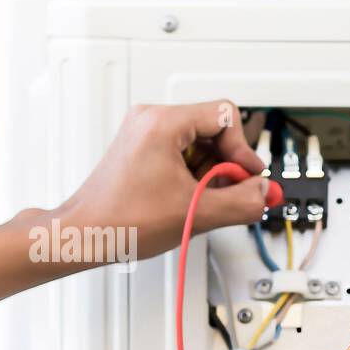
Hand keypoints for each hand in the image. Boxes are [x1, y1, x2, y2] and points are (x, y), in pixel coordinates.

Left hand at [55, 99, 270, 262]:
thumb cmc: (122, 220)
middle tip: (227, 193)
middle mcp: (152, 120)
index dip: (243, 150)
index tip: (246, 177)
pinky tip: (189, 198)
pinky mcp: (144, 148)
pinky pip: (184, 153)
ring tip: (201, 200)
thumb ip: (241, 202)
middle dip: (226, 164)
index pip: (225, 116)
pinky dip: (195, 175)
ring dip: (211, 173)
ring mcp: (146, 133)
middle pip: (214, 129)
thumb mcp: (195, 214)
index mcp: (162, 123)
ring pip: (201, 143)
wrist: (86, 233)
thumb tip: (263, 193)